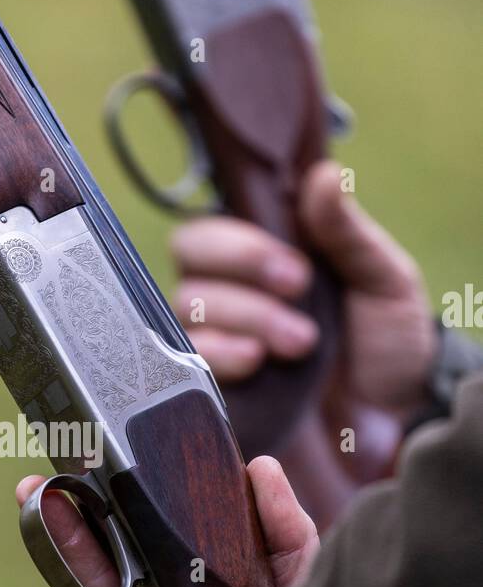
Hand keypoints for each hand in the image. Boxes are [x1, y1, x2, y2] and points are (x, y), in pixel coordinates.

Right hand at [172, 161, 437, 511]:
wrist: (398, 411)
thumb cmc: (389, 336)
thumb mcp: (383, 277)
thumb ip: (347, 231)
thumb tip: (324, 176)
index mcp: (261, 256)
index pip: (209, 232)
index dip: (242, 246)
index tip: (298, 269)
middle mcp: (229, 294)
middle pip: (187, 264)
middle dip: (240, 276)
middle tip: (297, 294)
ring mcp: (218, 340)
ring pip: (188, 311)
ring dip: (246, 320)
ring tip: (301, 343)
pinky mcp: (217, 385)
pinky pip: (188, 362)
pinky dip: (222, 355)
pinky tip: (258, 362)